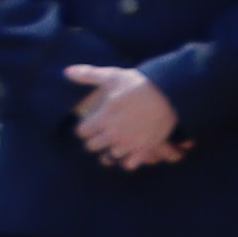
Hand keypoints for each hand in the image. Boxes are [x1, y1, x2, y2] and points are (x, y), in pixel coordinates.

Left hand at [61, 63, 181, 169]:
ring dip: (112, 148)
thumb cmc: (140, 84)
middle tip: (105, 131)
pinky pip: (129, 164)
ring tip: (119, 139)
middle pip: (91, 146)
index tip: (93, 122)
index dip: (85, 126)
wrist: (171, 93)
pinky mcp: (144, 149)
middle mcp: (112, 134)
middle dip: (96, 138)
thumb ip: (88, 75)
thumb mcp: (113, 75)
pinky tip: (131, 150)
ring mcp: (128, 143)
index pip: (81, 132)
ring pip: (109, 155)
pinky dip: (129, 159)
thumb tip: (66, 71)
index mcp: (102, 118)